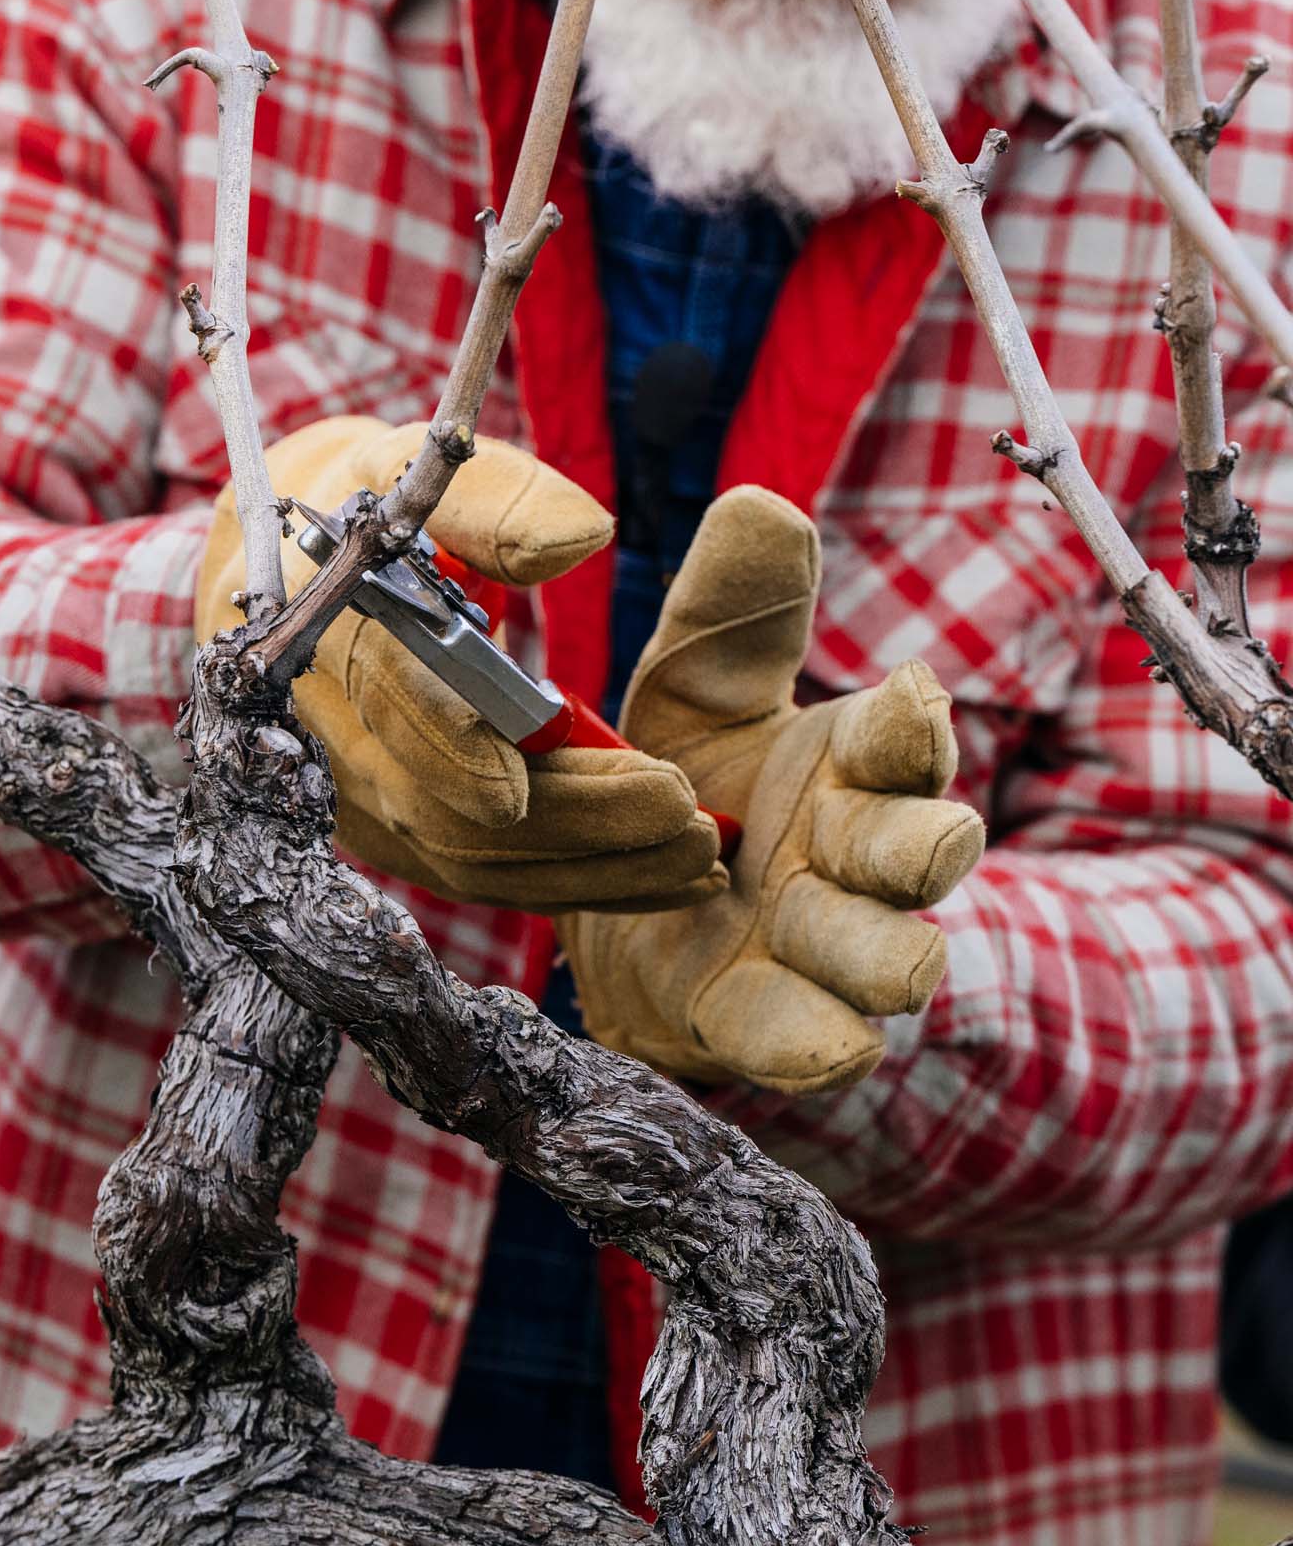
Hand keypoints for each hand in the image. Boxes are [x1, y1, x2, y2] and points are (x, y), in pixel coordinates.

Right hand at [194, 416, 723, 911]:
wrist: (298, 566)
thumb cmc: (381, 506)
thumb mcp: (427, 470)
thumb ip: (500, 500)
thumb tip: (580, 538)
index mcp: (321, 620)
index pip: (380, 691)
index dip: (449, 739)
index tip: (530, 773)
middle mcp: (319, 725)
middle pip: (432, 802)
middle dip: (561, 819)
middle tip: (681, 820)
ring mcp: (347, 791)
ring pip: (457, 856)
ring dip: (580, 868)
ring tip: (695, 859)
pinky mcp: (385, 831)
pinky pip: (475, 874)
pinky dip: (568, 882)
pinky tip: (656, 876)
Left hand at [558, 486, 985, 1093]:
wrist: (621, 903)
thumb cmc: (686, 779)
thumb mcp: (694, 684)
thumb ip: (732, 607)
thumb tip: (758, 503)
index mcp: (851, 765)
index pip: (909, 736)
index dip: (910, 723)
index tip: (902, 696)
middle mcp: (857, 860)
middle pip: (924, 852)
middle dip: (915, 844)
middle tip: (894, 836)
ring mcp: (822, 950)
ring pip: (892, 959)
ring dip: (878, 949)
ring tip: (826, 926)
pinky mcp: (768, 1022)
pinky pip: (815, 1043)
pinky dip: (820, 1041)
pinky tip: (824, 1039)